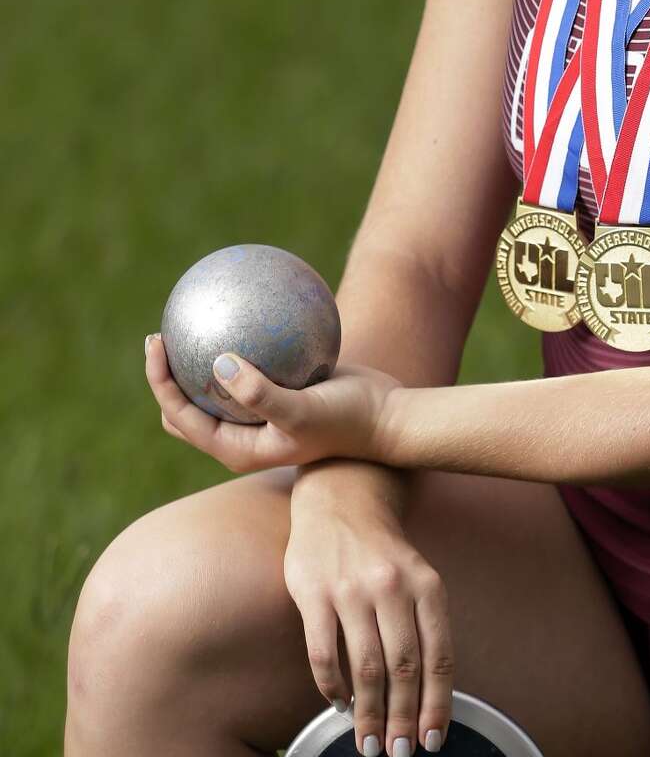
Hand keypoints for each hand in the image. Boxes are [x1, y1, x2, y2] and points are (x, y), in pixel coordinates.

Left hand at [145, 333, 399, 473]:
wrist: (387, 417)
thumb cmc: (347, 420)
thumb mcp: (303, 413)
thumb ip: (260, 394)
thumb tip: (217, 363)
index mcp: (236, 448)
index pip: (181, 417)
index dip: (159, 382)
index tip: (156, 341)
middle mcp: (243, 435)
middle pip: (187, 407)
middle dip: (166, 375)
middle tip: (163, 334)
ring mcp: (260, 414)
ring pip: (214, 386)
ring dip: (197, 359)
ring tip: (193, 317)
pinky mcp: (279, 391)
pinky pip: (249, 364)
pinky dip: (240, 342)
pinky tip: (246, 307)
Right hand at [285, 467, 453, 756]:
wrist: (340, 501)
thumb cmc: (384, 554)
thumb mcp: (418, 579)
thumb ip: (424, 627)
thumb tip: (428, 697)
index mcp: (427, 586)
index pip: (439, 657)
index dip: (438, 704)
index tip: (434, 740)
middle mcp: (392, 587)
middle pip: (404, 668)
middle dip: (403, 718)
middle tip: (400, 753)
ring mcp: (351, 590)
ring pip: (365, 667)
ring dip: (369, 713)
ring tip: (369, 742)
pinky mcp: (313, 593)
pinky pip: (323, 653)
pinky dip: (332, 687)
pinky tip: (338, 704)